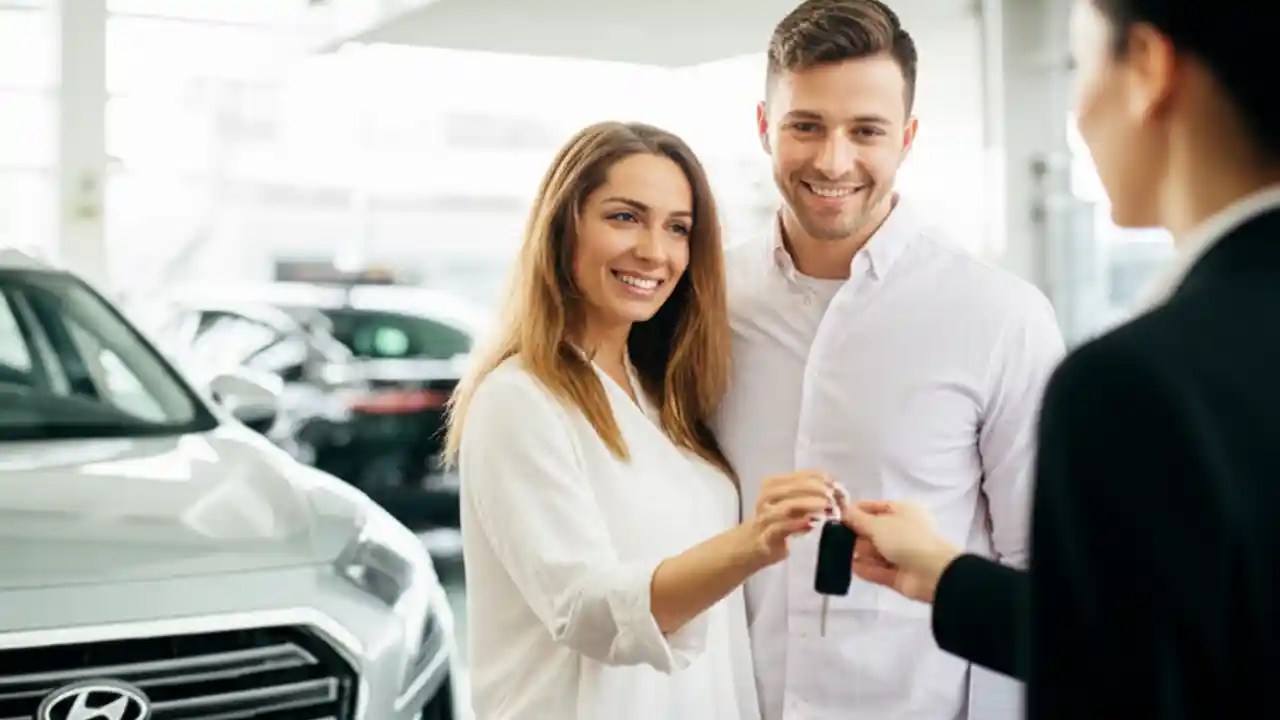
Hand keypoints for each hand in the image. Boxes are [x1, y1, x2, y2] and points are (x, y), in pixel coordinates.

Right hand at [741, 470, 834, 566]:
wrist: (748, 546)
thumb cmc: (774, 523)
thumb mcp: (790, 506)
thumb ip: (807, 498)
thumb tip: (834, 492)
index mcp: (772, 484)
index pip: (799, 475)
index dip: (820, 478)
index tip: (837, 485)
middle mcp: (766, 497)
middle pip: (794, 487)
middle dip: (817, 490)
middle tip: (834, 497)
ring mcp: (764, 516)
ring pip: (787, 506)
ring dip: (810, 505)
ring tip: (827, 509)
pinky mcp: (764, 536)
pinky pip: (781, 527)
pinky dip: (798, 524)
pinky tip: (812, 525)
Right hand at [841, 500, 960, 603]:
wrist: (933, 573)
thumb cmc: (906, 539)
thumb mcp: (878, 524)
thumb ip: (857, 519)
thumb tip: (842, 510)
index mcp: (903, 511)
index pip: (874, 507)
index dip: (855, 511)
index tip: (836, 516)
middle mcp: (902, 530)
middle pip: (872, 531)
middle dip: (854, 534)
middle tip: (834, 537)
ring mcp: (901, 554)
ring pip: (874, 551)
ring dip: (858, 552)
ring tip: (838, 553)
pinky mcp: (898, 574)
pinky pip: (877, 569)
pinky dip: (865, 568)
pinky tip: (849, 567)